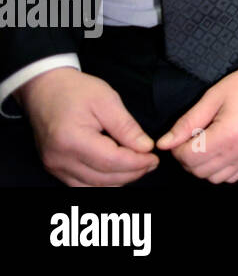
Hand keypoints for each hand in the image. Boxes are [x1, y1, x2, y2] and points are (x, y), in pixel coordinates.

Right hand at [19, 68, 158, 185]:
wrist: (44, 89)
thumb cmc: (75, 90)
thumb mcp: (106, 100)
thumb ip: (126, 127)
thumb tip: (146, 147)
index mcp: (72, 140)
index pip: (111, 161)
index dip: (137, 163)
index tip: (154, 158)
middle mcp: (60, 159)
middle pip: (103, 178)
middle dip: (132, 173)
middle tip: (151, 163)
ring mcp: (54, 166)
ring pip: (93, 187)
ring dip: (119, 180)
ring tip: (138, 166)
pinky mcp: (54, 168)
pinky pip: (81, 185)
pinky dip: (102, 182)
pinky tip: (117, 171)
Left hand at [156, 58, 237, 183]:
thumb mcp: (213, 97)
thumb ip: (187, 122)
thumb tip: (165, 143)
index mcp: (228, 135)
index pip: (189, 158)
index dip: (177, 149)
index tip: (179, 136)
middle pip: (200, 171)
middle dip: (187, 158)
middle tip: (190, 139)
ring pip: (215, 178)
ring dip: (203, 166)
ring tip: (205, 145)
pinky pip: (233, 177)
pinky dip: (221, 169)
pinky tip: (221, 151)